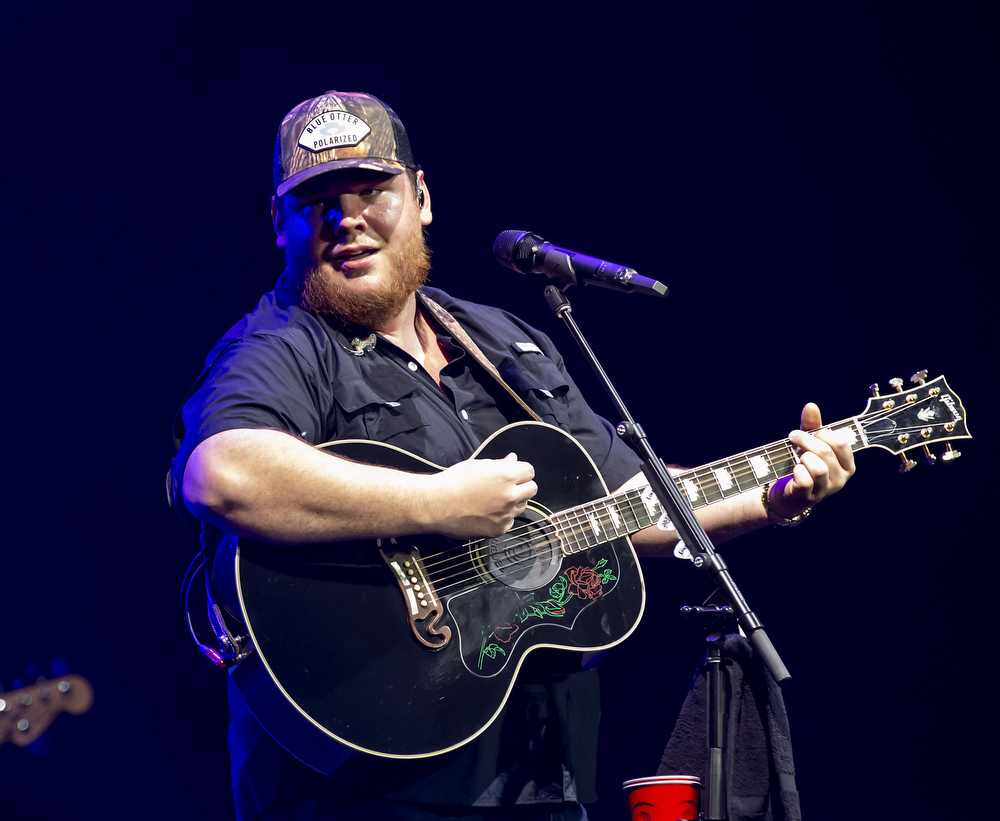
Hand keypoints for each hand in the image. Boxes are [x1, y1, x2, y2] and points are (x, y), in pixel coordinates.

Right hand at [429, 453, 537, 537]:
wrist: (437, 505)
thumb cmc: (454, 482)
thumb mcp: (478, 466)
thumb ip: (500, 464)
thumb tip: (512, 460)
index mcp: (506, 476)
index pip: (529, 471)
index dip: (521, 471)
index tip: (514, 474)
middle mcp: (510, 495)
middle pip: (532, 489)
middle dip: (522, 486)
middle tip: (507, 487)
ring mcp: (506, 514)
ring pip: (522, 506)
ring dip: (513, 502)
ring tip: (493, 501)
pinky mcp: (499, 529)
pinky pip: (510, 521)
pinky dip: (502, 518)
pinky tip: (487, 513)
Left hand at [768, 403, 855, 518]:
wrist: (788, 493)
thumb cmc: (803, 465)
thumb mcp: (809, 444)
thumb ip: (812, 426)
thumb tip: (811, 405)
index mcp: (846, 464)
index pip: (842, 443)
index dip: (823, 433)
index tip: (809, 433)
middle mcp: (840, 479)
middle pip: (826, 452)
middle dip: (806, 441)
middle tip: (793, 438)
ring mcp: (825, 490)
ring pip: (818, 468)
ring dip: (802, 458)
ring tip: (797, 457)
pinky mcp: (809, 497)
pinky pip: (805, 480)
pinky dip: (796, 471)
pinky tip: (794, 470)